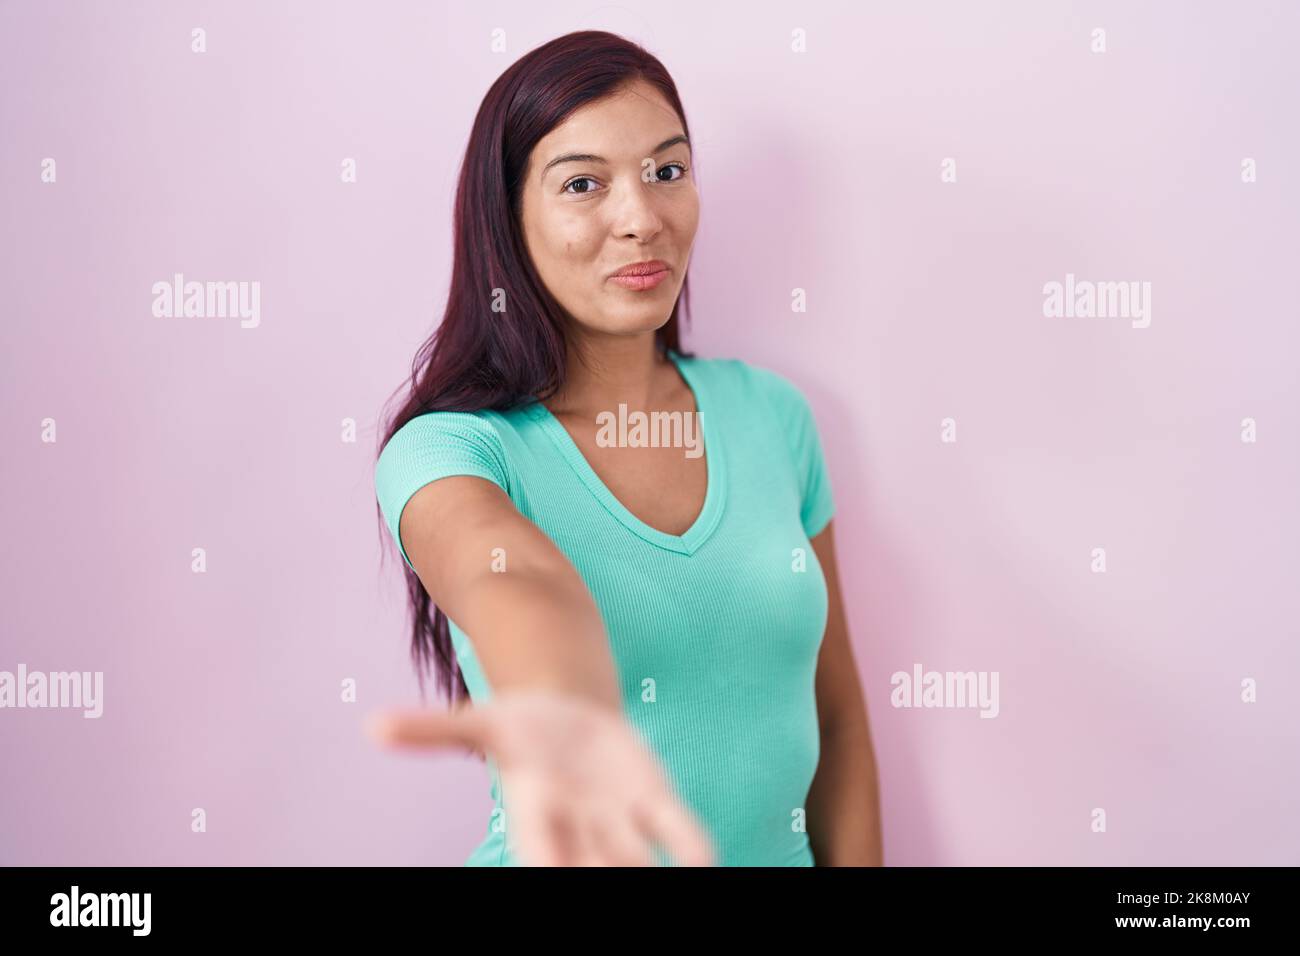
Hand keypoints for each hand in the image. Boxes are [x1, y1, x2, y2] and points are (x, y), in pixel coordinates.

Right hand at [366, 689, 716, 866]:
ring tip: (662, 882)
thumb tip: (371, 727)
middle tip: (610, 878)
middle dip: (600, 875)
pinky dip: (692, 848)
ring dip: (644, 874)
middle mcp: (578, 826)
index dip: (551, 865)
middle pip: (591, 865)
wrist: (569, 715)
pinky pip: (679, 832)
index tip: (554, 872)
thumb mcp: (479, 721)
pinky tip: (705, 864)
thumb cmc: (518, 725)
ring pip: (635, 860)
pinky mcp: (654, 800)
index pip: (541, 852)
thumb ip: (432, 731)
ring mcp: (619, 818)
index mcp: (534, 810)